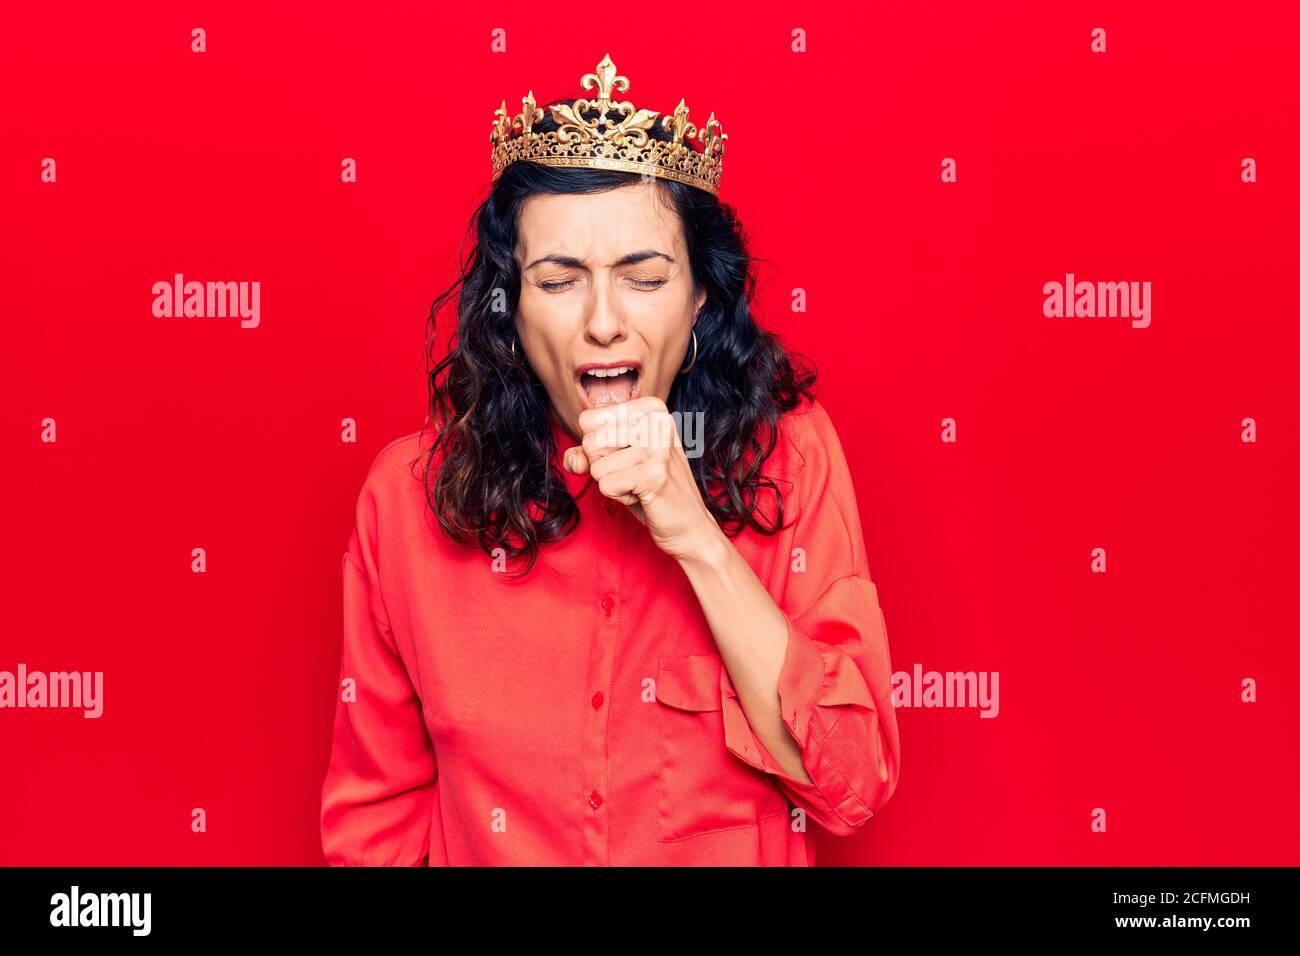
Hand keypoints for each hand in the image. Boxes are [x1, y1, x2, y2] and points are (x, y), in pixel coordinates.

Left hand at [562, 397, 722, 562]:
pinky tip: (643, 495)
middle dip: (604, 466)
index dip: (599, 447)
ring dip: (613, 483)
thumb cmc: (650, 489)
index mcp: (651, 408)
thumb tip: (574, 460)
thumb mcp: (617, 461)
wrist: (689, 524)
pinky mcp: (653, 474)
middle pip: (590, 442)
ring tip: (640, 485)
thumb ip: (587, 454)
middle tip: (635, 474)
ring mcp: (657, 446)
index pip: (588, 420)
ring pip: (595, 466)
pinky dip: (618, 496)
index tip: (628, 457)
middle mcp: (657, 421)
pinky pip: (604, 485)